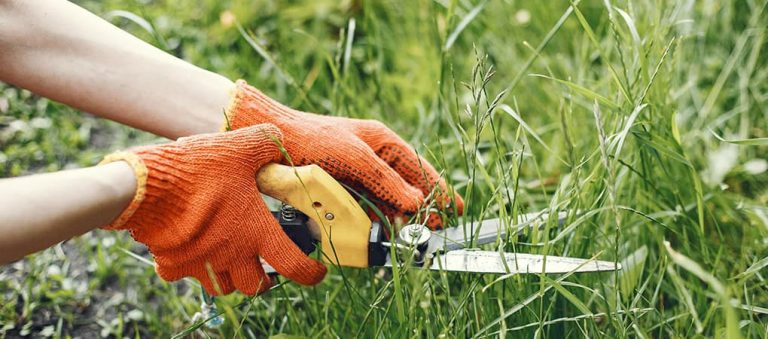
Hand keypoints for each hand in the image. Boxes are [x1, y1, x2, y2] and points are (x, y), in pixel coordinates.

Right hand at [101, 124, 325, 294]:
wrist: (145, 186)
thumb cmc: (197, 169)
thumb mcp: (240, 146)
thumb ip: (265, 143)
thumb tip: (277, 140)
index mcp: (256, 233)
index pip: (294, 266)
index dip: (311, 273)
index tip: (316, 273)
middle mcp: (231, 255)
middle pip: (255, 286)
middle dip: (264, 279)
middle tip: (265, 264)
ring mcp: (201, 263)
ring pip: (223, 288)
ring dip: (231, 277)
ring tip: (230, 257)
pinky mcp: (172, 263)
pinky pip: (184, 275)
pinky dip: (190, 268)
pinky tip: (190, 248)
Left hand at [226, 80, 463, 228]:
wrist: (270, 141)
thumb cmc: (312, 139)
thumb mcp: (354, 157)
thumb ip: (385, 180)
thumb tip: (416, 202)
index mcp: (382, 143)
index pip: (418, 169)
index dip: (438, 190)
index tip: (454, 210)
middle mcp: (373, 159)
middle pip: (406, 188)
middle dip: (422, 210)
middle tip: (436, 231)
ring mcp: (356, 176)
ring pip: (387, 202)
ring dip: (399, 219)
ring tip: (412, 237)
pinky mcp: (339, 190)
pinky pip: (365, 209)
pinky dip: (375, 221)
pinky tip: (382, 233)